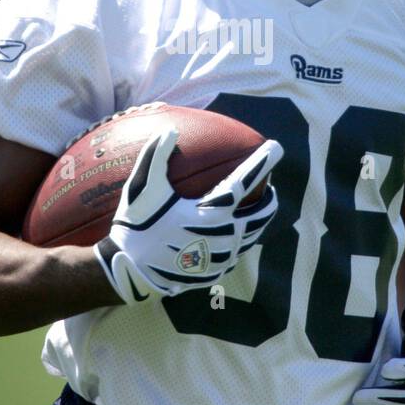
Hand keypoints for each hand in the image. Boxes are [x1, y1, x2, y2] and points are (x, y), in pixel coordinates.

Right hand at [94, 124, 282, 302]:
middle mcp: (221, 236)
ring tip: (255, 211)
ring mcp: (219, 258)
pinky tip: (235, 236)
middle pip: (260, 214)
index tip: (276, 147)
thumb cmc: (135, 223)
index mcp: (208, 213)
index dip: (262, 162)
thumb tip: (171, 130)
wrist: (127, 269)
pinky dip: (239, 242)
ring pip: (251, 237)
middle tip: (269, 188)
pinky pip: (234, 255)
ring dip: (257, 222)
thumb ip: (156, 154)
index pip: (243, 182)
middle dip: (269, 199)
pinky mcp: (212, 274)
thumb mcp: (142, 186)